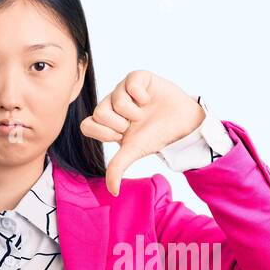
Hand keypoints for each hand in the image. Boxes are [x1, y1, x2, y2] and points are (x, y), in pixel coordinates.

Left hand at [79, 70, 205, 196]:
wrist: (182, 125)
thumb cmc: (156, 136)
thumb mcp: (134, 152)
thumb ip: (118, 167)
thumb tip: (113, 191)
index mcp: (107, 121)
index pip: (87, 125)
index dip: (103, 133)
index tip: (120, 136)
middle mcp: (112, 103)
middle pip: (99, 112)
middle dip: (120, 124)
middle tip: (134, 125)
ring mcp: (124, 89)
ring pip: (115, 99)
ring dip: (133, 112)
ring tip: (144, 114)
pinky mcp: (138, 77)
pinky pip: (129, 84)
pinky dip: (140, 96)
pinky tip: (148, 100)